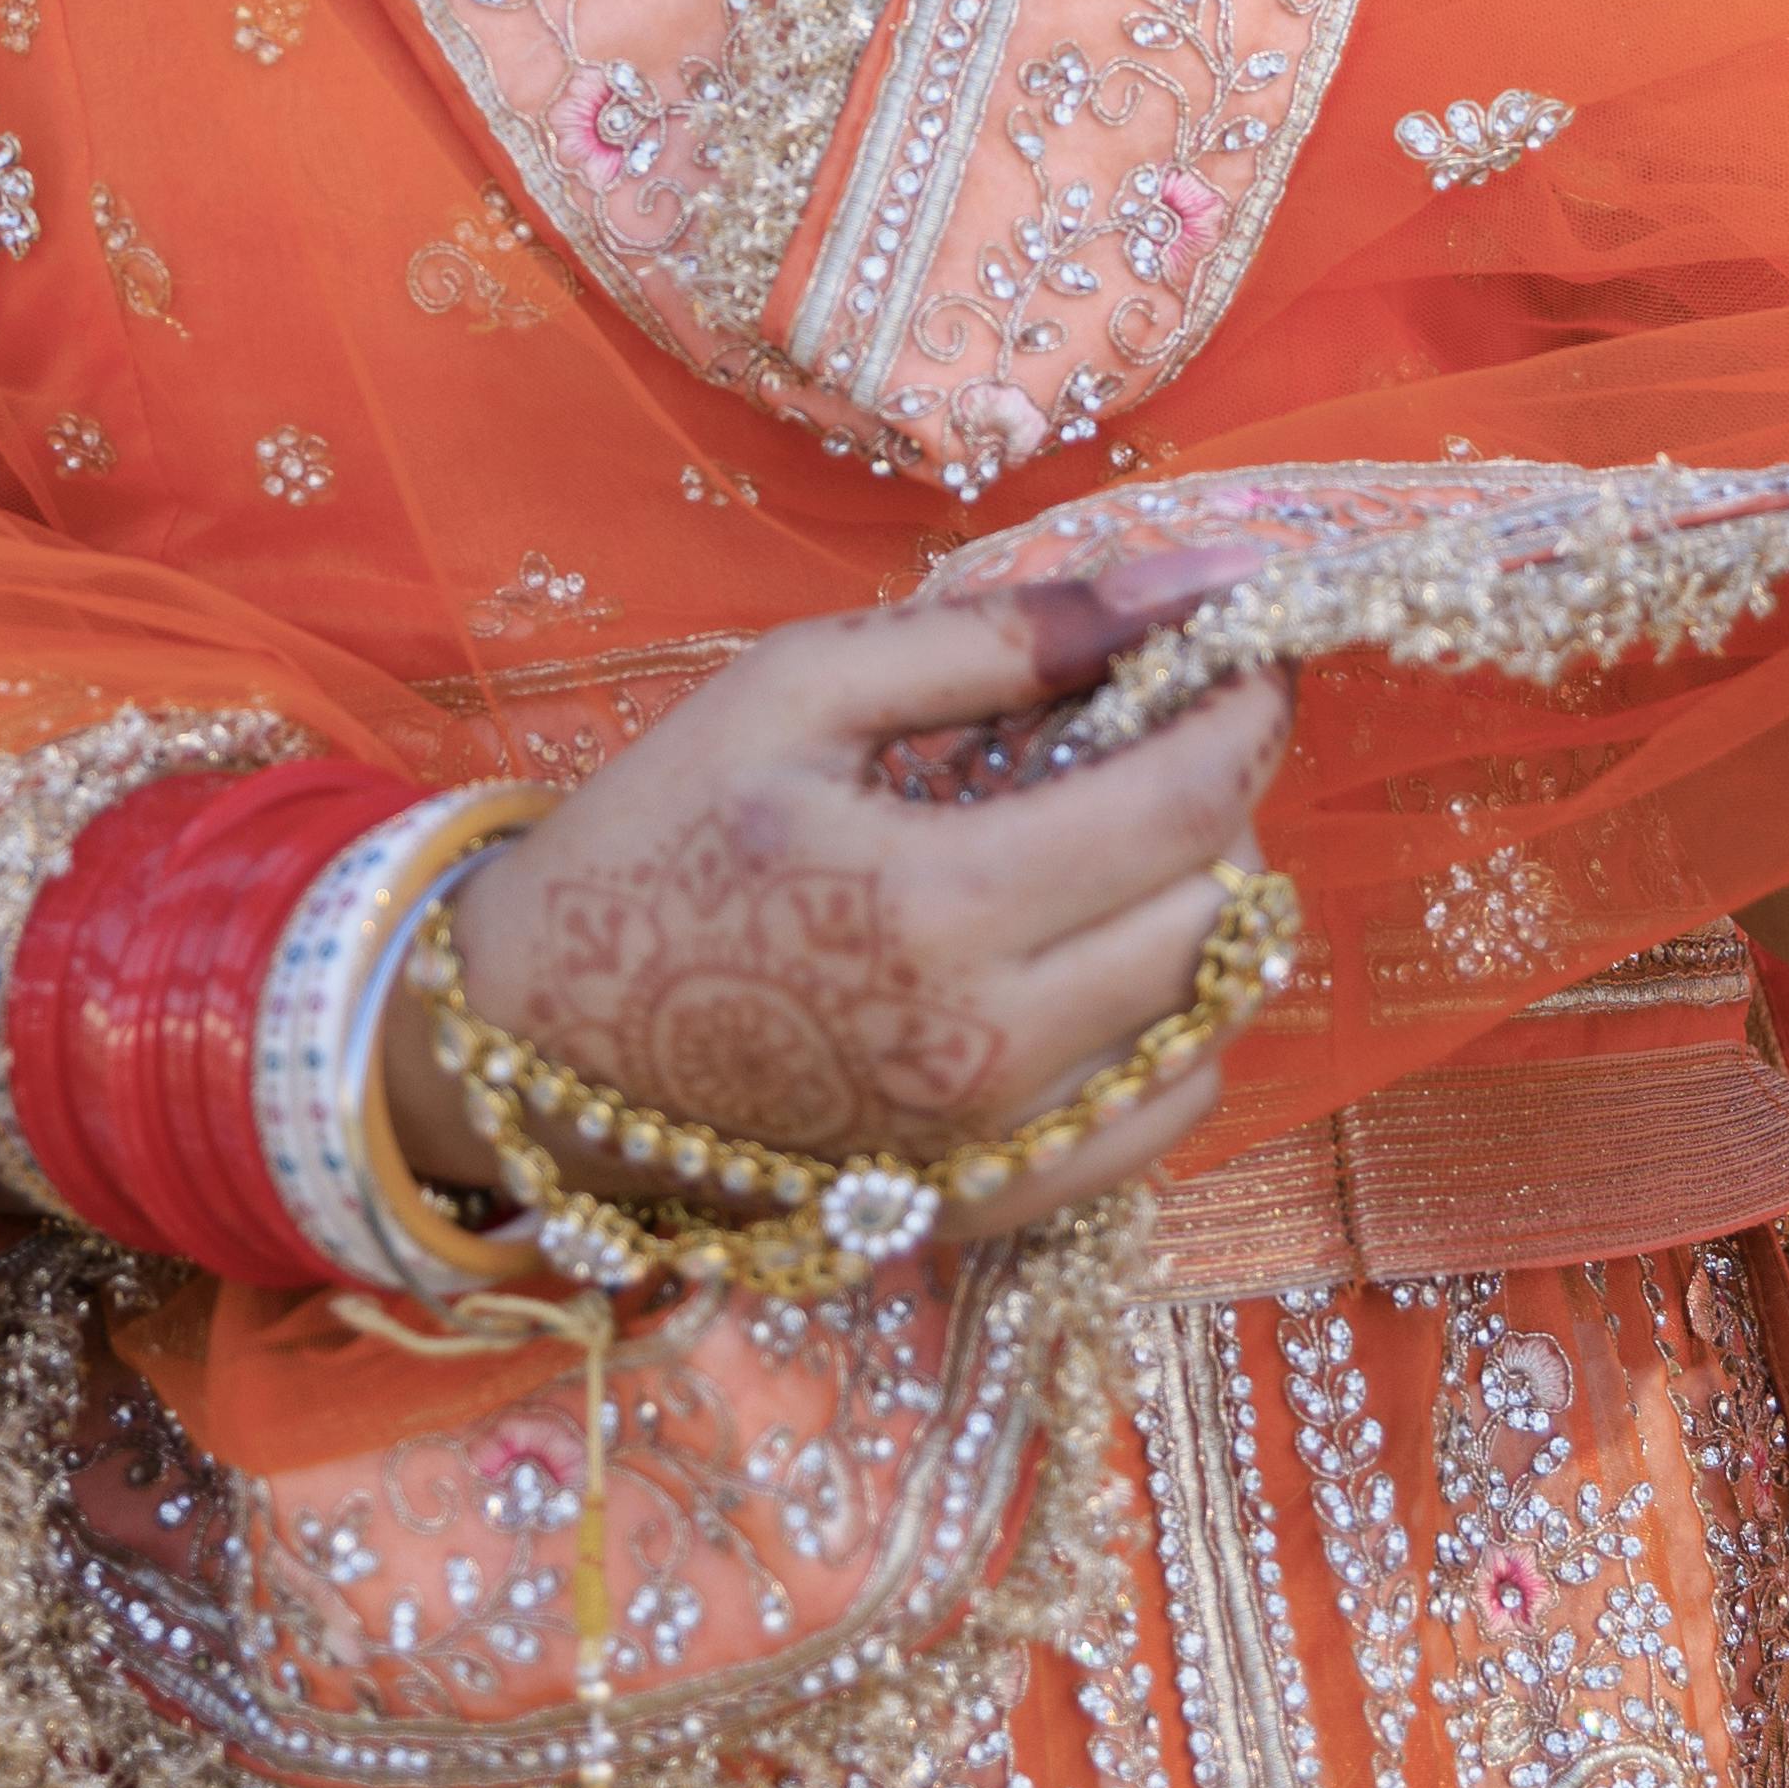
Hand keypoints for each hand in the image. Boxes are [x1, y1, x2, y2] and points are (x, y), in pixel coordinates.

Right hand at [401, 563, 1286, 1249]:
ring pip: (1211, 1019)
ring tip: (1105, 849)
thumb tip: (1187, 585)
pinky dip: (1171, 1027)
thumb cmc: (657, 836)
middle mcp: (990, 1047)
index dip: (1248, 711)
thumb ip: (1002, 635)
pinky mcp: (990, 1202)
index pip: (1191, 804)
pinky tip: (1094, 962)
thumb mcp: (800, 690)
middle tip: (1146, 744)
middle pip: (1222, 916)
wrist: (539, 1038)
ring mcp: (995, 1144)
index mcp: (938, 905)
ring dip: (1198, 915)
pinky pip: (1166, 1118)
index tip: (1246, 653)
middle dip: (1217, 805)